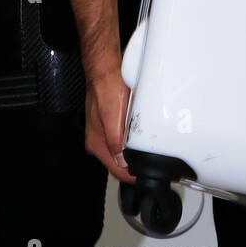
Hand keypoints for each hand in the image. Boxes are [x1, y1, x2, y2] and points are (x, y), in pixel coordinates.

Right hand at [84, 67, 135, 183]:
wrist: (104, 71)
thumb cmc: (106, 89)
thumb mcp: (113, 117)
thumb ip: (116, 142)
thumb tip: (122, 161)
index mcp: (97, 143)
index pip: (115, 170)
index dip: (130, 175)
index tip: (144, 175)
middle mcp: (98, 140)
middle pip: (117, 163)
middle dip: (132, 167)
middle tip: (148, 166)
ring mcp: (102, 133)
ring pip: (119, 152)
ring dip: (131, 154)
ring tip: (144, 153)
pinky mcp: (108, 124)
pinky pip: (120, 140)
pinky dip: (129, 142)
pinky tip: (136, 137)